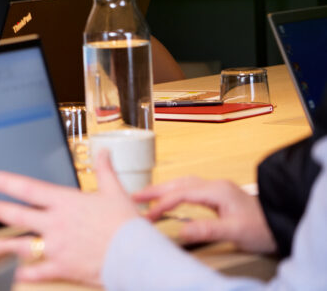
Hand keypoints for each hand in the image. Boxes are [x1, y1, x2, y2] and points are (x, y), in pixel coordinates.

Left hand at [0, 149, 139, 284]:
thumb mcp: (115, 191)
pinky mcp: (63, 267)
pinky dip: (27, 274)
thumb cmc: (127, 224)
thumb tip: (104, 152)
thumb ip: (105, 171)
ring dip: (5, 247)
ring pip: (24, 246)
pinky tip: (16, 274)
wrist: (137, 255)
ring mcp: (57, 247)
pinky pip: (40, 271)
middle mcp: (56, 224)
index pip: (29, 189)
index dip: (6, 183)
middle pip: (20, 216)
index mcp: (65, 203)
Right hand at [135, 177, 276, 253]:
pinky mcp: (218, 195)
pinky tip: (169, 198)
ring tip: (146, 197)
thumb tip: (181, 231)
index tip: (148, 215)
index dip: (162, 204)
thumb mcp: (235, 231)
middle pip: (177, 183)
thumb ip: (208, 229)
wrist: (281, 223)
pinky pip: (189, 189)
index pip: (180, 194)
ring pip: (182, 184)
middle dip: (155, 190)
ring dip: (163, 190)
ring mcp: (216, 189)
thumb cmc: (261, 227)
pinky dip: (174, 192)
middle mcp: (214, 186)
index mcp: (216, 191)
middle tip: (134, 197)